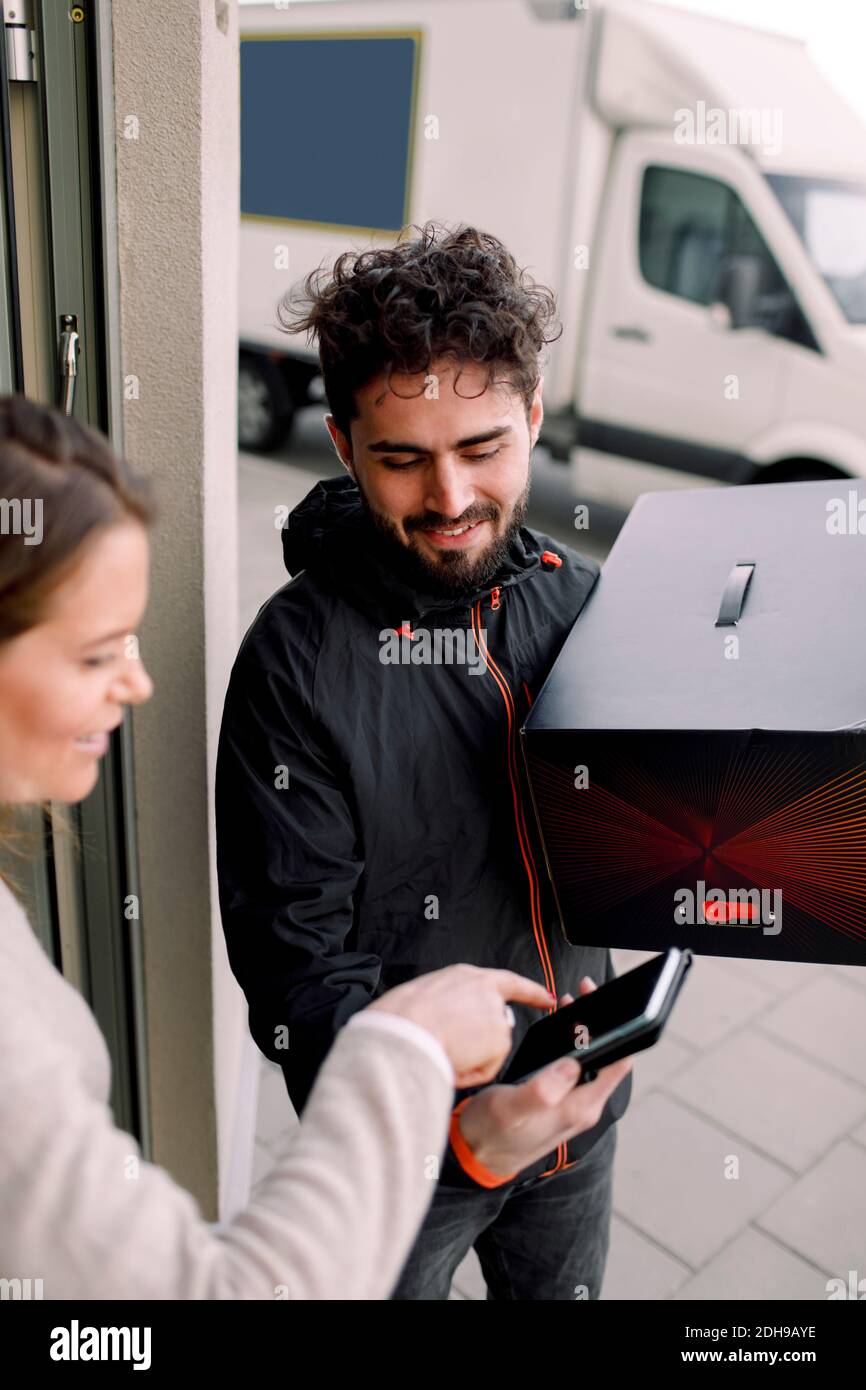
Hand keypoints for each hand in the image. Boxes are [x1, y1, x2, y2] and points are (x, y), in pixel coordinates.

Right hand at [367, 963, 555, 1086]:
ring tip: (442, 1051)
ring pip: (490, 1049)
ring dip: (471, 1058)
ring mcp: (495, 1015)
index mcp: (465, 977)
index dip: (529, 991)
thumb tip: (454, 1022)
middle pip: (496, 1022)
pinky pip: (487, 1068)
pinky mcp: (499, 1038)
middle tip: (453, 1047)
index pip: (507, 982)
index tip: (547, 996)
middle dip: (481, 1040)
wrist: (404, 1028)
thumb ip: (449, 1003)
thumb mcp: (424, 996)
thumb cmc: (401, 1016)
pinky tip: (453, 1062)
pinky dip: (471, 1072)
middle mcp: (485, 991)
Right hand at [456, 975, 632, 1175]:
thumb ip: (542, 1090)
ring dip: (584, 1031)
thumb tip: (572, 1064)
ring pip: (591, 1060)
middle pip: (607, 1058)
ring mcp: (572, 1105)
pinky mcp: (560, 1102)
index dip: (617, 1029)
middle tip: (581, 993)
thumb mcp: (510, 1109)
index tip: (598, 1002)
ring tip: (569, 1004)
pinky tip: (557, 1029)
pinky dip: (571, 1043)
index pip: (617, 1064)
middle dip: (600, 1023)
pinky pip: (576, 1067)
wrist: (474, 1156)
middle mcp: (582, 1107)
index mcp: (578, 1107)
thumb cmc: (489, 1134)